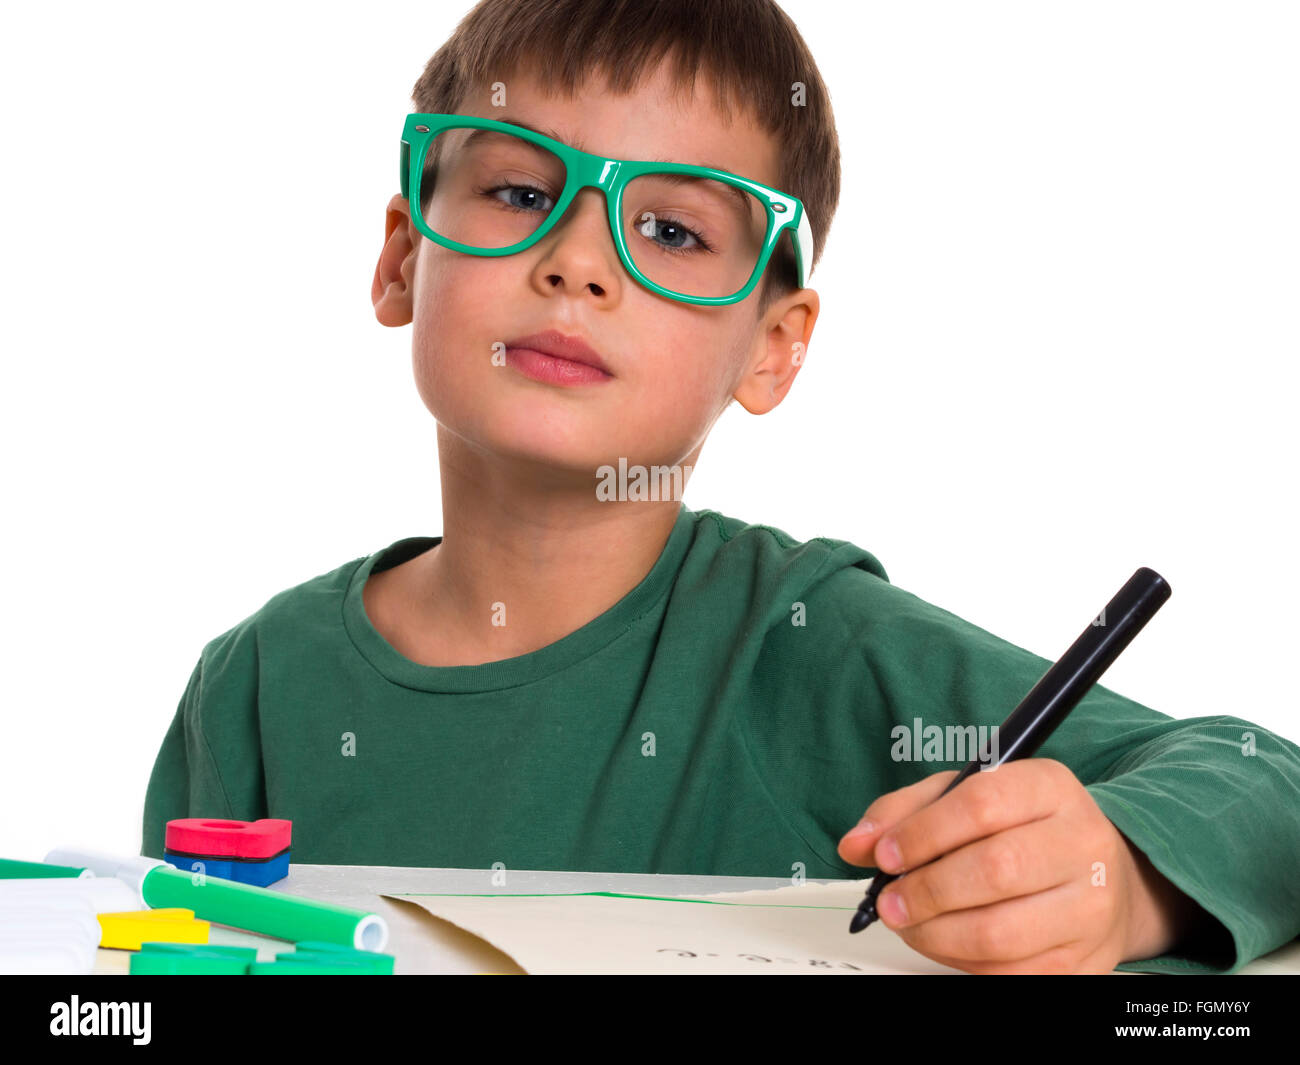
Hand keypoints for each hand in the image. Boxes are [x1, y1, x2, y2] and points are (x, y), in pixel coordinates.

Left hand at [837, 759, 1205, 973]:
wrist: (1100, 876)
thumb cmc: (1021, 828)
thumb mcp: (965, 796)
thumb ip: (905, 811)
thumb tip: (857, 844)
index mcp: (1050, 787)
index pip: (981, 804)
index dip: (922, 833)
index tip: (885, 855)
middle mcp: (1082, 841)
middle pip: (993, 870)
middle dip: (925, 891)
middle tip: (889, 900)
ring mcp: (1090, 905)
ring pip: (999, 931)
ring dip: (935, 933)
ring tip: (909, 922)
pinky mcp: (1084, 959)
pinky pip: (1009, 972)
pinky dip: (960, 961)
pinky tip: (944, 940)